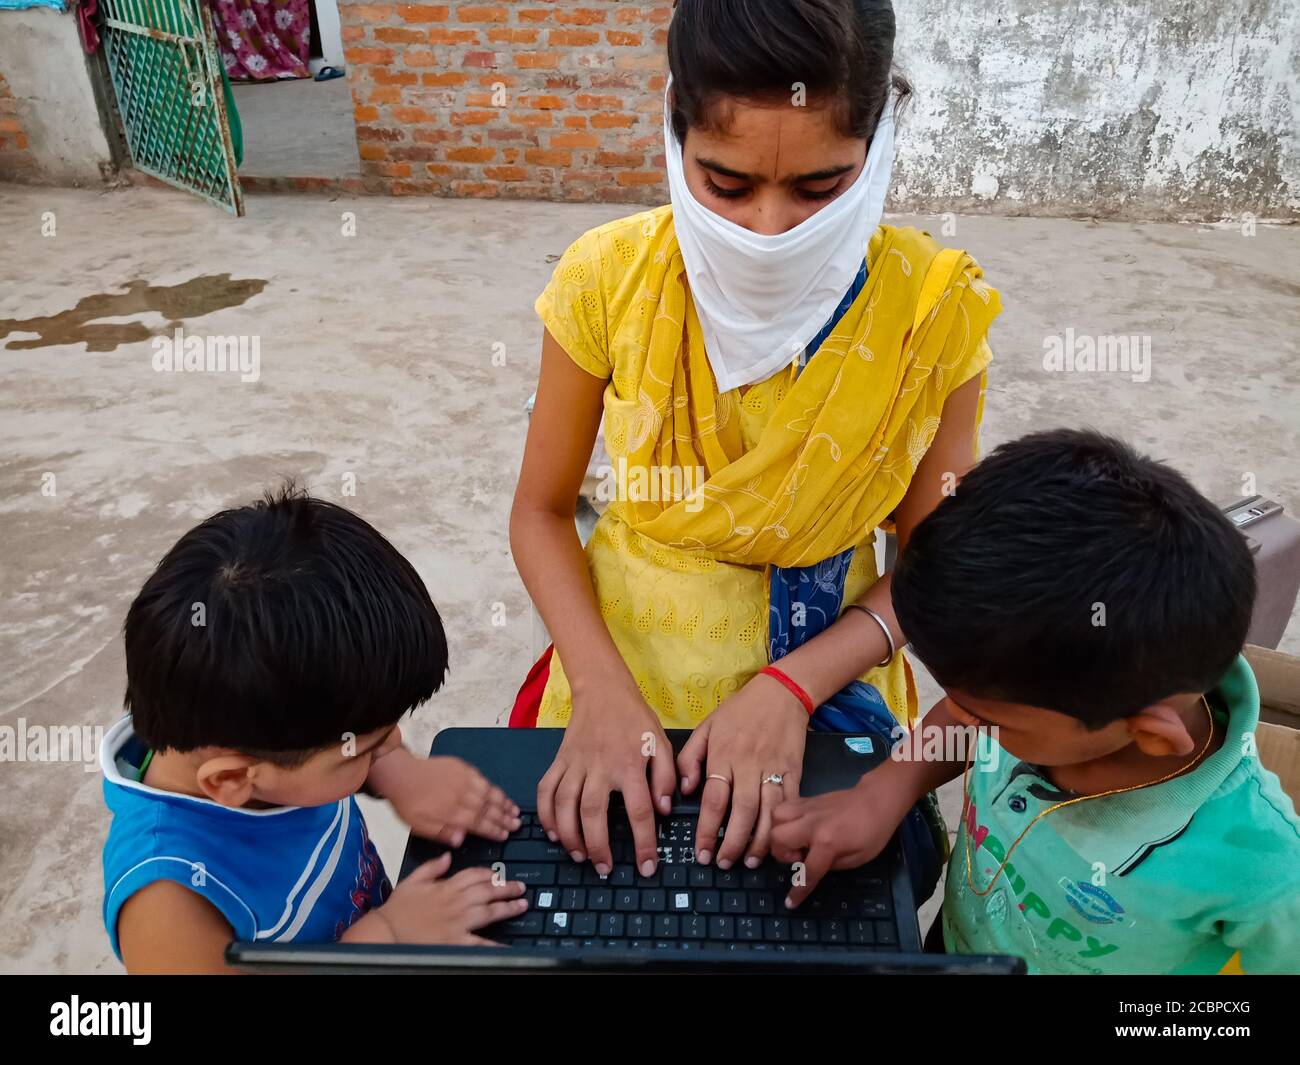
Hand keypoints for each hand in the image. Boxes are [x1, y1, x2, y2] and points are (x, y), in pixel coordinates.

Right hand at [343, 853, 527, 944]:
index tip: (500, 874)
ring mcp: (459, 922)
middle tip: (521, 887)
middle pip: (488, 891)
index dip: (490, 874)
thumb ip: (432, 867)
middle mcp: (456, 902)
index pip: (475, 874)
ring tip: (522, 905)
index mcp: (446, 886)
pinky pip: (481, 943)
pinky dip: (496, 944)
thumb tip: (448, 856)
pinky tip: (508, 944)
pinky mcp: (457, 942)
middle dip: (507, 887)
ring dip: (508, 907)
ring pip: (490, 911)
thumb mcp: (413, 880)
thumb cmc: (398, 909)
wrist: (387, 933)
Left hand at [367, 748, 519, 845]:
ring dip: (504, 803)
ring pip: (489, 793)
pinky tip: (501, 793)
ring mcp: (463, 780)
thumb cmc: (408, 802)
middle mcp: (461, 796)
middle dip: (504, 818)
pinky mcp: (462, 768)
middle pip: (488, 808)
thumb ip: (442, 833)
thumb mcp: (418, 825)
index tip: (505, 835)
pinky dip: (494, 788)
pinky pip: (483, 779)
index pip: (478, 823)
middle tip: (517, 824)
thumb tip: (461, 839)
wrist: (400, 773)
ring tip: (515, 811)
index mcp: (451, 812)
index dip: (494, 830)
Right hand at [537, 671, 674, 876]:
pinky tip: (553, 833)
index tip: (647, 867)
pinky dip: (545, 814)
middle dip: (597, 845)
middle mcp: (600, 766)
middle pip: (593, 811)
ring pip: (565, 804)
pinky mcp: (559, 761)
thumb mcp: (661, 742)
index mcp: (630, 764)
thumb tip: (664, 809)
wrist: (603, 690)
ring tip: (579, 856)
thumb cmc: (635, 719)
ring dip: (569, 834)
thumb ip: (666, 776)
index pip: (639, 810)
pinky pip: (546, 790)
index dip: (644, 842)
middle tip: (604, 869)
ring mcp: (575, 763)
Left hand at [677, 673, 808, 869]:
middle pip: (742, 811)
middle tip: (723, 863)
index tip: (702, 852)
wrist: (781, 692)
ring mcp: (774, 769)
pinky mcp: (795, 771)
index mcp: (724, 755)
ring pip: (768, 812)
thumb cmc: (739, 711)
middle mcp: (749, 765)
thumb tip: (682, 791)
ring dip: (760, 841)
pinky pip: (790, 803)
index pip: (714, 799)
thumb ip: (689, 759)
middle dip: (733, 842)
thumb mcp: (706, 727)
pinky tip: (778, 842)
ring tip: (750, 862)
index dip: (708, 829)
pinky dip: (785, 825)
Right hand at [770, 763, 914, 907]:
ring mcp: (807, 808)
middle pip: (778, 838)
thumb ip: (830, 865)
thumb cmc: (873, 833)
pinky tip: (796, 826)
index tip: (790, 903)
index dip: (798, 891)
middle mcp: (812, 824)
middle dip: (782, 853)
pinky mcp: (807, 799)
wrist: (877, 800)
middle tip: (799, 856)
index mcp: (828, 842)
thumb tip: (810, 866)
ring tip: (794, 839)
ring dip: (779, 832)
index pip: (807, 871)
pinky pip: (784, 807)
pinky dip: (784, 819)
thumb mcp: (857, 859)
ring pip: (776, 818)